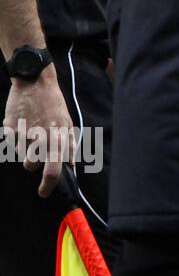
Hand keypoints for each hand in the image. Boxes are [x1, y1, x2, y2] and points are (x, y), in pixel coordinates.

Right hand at [3, 72, 73, 197]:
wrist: (34, 83)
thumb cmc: (53, 104)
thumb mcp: (67, 122)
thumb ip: (69, 144)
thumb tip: (71, 164)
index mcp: (57, 136)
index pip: (53, 169)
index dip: (49, 185)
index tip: (45, 192)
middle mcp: (40, 137)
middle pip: (33, 166)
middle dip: (37, 172)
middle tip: (41, 176)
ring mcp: (23, 133)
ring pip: (23, 158)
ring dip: (28, 155)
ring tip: (33, 140)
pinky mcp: (9, 129)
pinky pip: (13, 145)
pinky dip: (18, 142)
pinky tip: (24, 127)